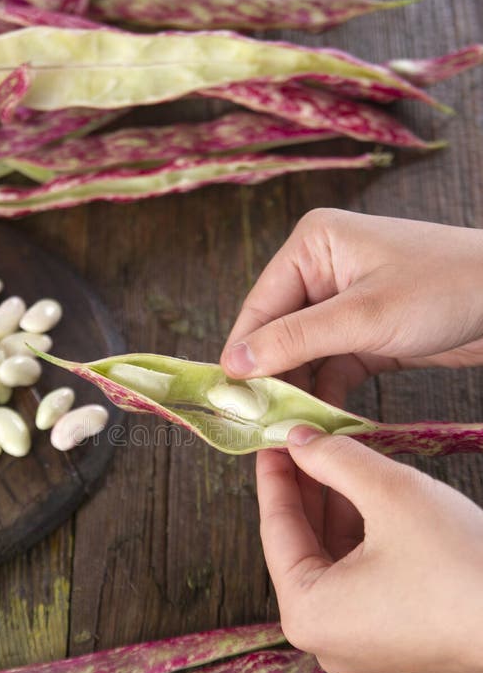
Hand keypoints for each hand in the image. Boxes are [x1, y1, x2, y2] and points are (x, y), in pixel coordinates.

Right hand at [221, 208, 482, 406]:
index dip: (243, 353)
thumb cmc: (443, 289)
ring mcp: (345, 301)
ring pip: (304, 353)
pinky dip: (326, 392)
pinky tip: (318, 419)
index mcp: (313, 245)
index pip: (261, 306)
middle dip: (271, 376)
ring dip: (298, 389)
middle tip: (257, 421)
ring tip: (285, 427)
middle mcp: (323, 269)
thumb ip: (294, 340)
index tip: (227, 398)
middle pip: (279, 332)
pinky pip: (332, 364)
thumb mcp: (362, 316)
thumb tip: (234, 364)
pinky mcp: (367, 331)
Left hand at [258, 428, 482, 672]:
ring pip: (333, 559)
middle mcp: (324, 638)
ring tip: (334, 455)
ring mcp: (359, 643)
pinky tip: (364, 492)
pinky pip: (359, 577)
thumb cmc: (462, 563)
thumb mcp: (391, 494)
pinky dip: (360, 535)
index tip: (269, 438)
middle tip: (301, 439)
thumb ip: (336, 460)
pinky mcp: (391, 639)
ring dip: (335, 507)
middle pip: (303, 545)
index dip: (274, 476)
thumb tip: (299, 439)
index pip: (277, 530)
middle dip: (306, 488)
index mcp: (307, 614)